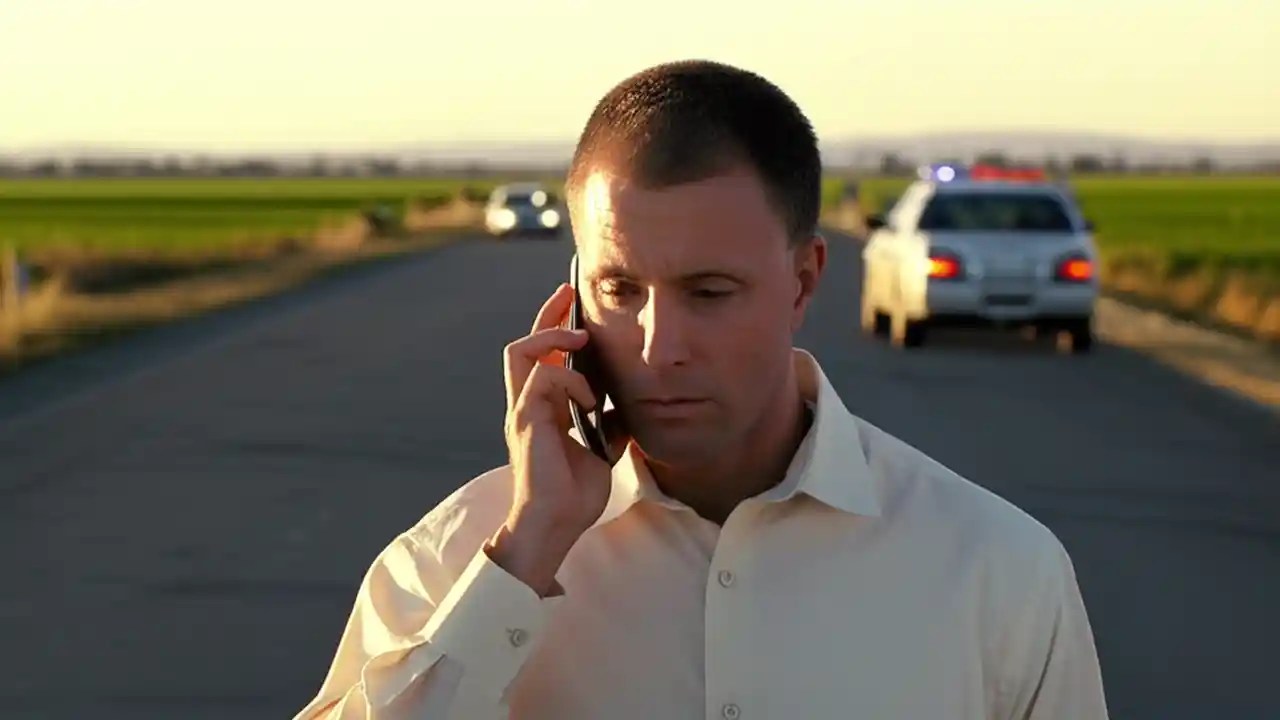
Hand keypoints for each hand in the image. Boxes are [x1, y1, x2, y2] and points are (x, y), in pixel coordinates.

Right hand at [488, 282, 623, 595]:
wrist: (556, 525)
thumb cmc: (573, 495)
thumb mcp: (602, 447)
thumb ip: (608, 421)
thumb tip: (627, 404)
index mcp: (541, 411)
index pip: (541, 358)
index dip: (554, 328)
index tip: (574, 305)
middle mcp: (525, 406)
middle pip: (523, 345)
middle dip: (546, 314)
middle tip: (568, 292)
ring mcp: (522, 411)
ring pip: (522, 351)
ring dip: (554, 339)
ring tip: (581, 340)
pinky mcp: (526, 420)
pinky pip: (543, 377)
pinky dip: (570, 379)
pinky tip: (591, 398)